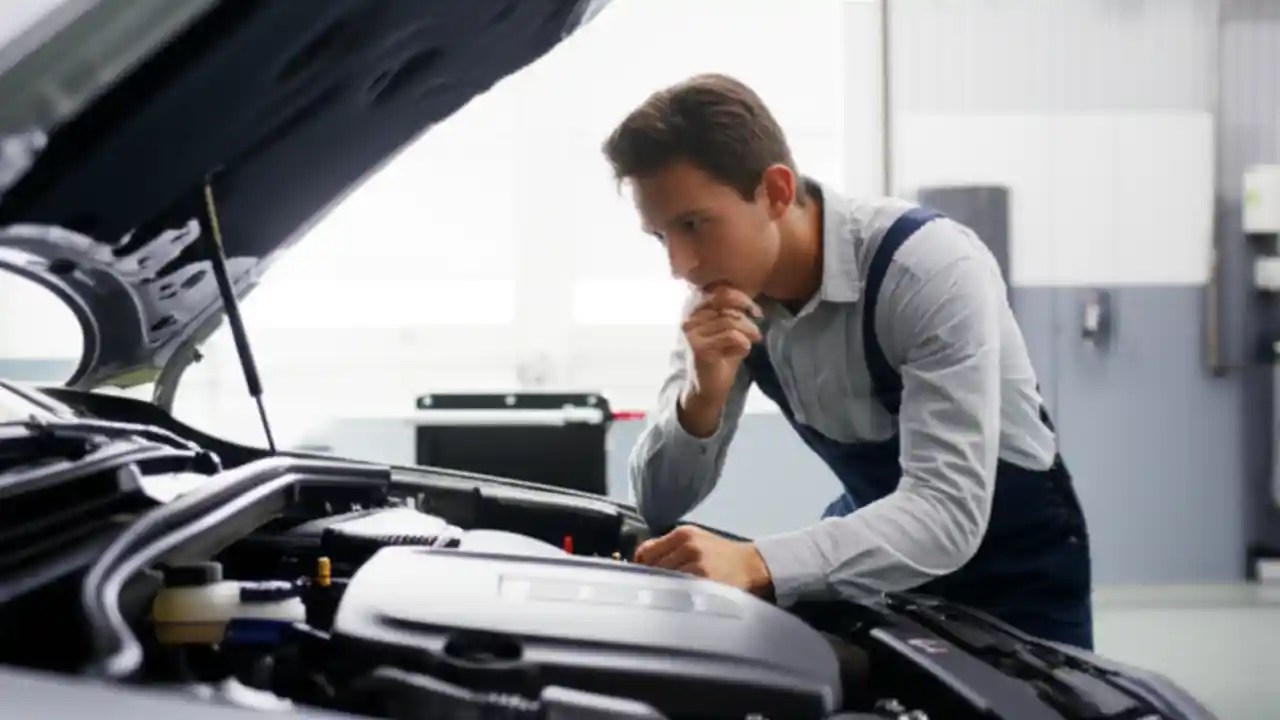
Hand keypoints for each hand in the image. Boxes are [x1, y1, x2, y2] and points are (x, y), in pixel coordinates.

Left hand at [634, 525, 773, 597]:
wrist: (753, 565)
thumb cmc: (722, 555)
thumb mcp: (695, 540)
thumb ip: (667, 547)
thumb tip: (639, 561)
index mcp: (683, 534)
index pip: (646, 552)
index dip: (642, 566)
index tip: (645, 575)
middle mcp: (689, 548)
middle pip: (653, 569)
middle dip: (653, 579)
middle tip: (659, 588)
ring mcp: (697, 567)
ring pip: (664, 583)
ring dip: (664, 591)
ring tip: (672, 595)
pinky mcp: (705, 585)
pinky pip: (679, 594)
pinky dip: (676, 598)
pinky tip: (681, 600)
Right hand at [679, 285, 762, 436]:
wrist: (705, 391)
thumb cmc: (718, 360)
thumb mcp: (726, 332)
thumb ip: (732, 315)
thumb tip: (750, 302)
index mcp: (693, 312)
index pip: (717, 292)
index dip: (740, 297)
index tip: (755, 311)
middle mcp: (689, 320)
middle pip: (725, 304)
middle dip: (747, 313)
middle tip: (758, 325)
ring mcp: (691, 334)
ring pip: (730, 321)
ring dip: (749, 330)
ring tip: (755, 339)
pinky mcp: (699, 349)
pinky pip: (730, 336)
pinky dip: (743, 342)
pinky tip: (745, 350)